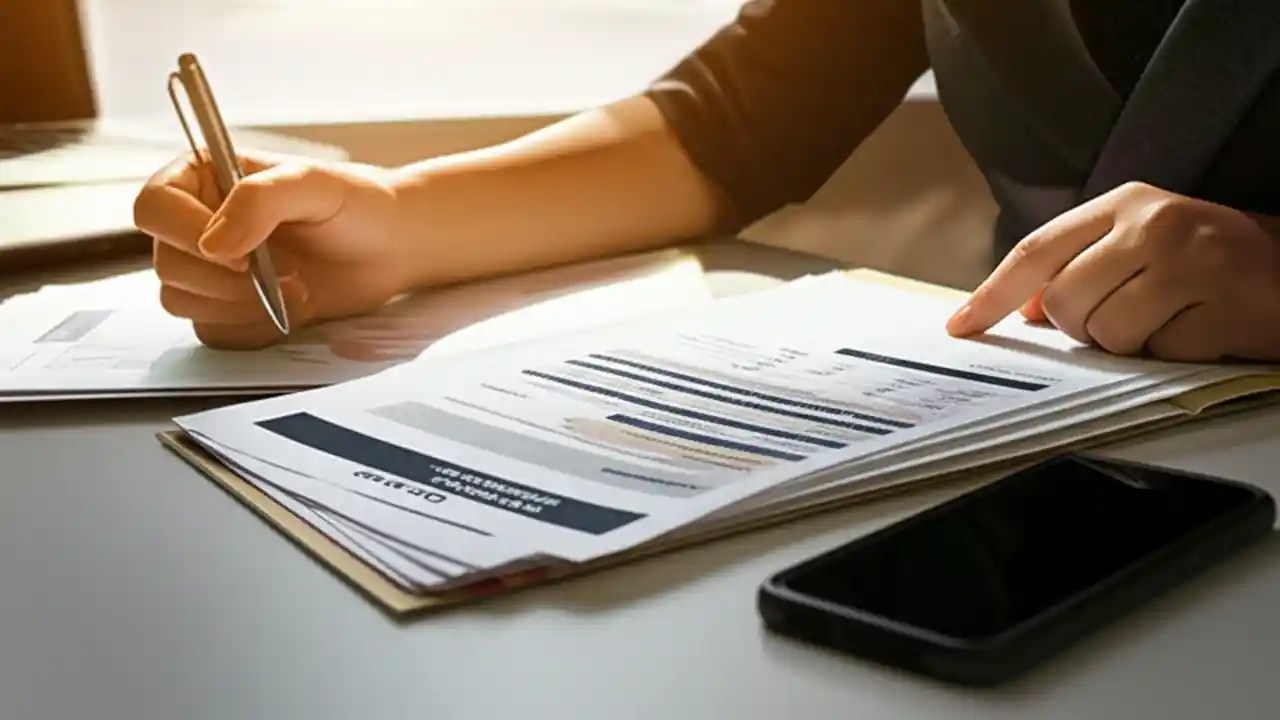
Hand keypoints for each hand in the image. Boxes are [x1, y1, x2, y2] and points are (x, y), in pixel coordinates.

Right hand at [133, 152, 411, 348]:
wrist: (389, 248)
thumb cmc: (356, 205)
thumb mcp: (314, 184)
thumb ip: (260, 200)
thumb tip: (213, 244)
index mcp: (202, 178)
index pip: (154, 207)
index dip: (186, 235)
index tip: (242, 255)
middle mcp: (195, 222)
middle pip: (166, 264)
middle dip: (228, 280)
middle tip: (289, 276)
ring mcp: (209, 268)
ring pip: (182, 302)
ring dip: (242, 305)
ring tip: (298, 289)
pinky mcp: (227, 307)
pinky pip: (212, 331)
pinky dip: (252, 328)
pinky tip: (291, 308)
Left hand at [946, 182, 1279, 361]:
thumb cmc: (1213, 259)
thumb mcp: (1143, 244)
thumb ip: (1081, 267)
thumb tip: (1024, 311)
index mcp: (1127, 202)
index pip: (1036, 250)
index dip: (992, 294)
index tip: (961, 326)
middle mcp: (1155, 224)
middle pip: (1066, 302)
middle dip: (1085, 326)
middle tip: (1132, 314)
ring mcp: (1191, 263)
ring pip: (1107, 334)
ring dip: (1132, 343)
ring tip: (1171, 317)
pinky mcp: (1222, 307)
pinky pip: (1160, 356)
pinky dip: (1175, 354)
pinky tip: (1202, 327)